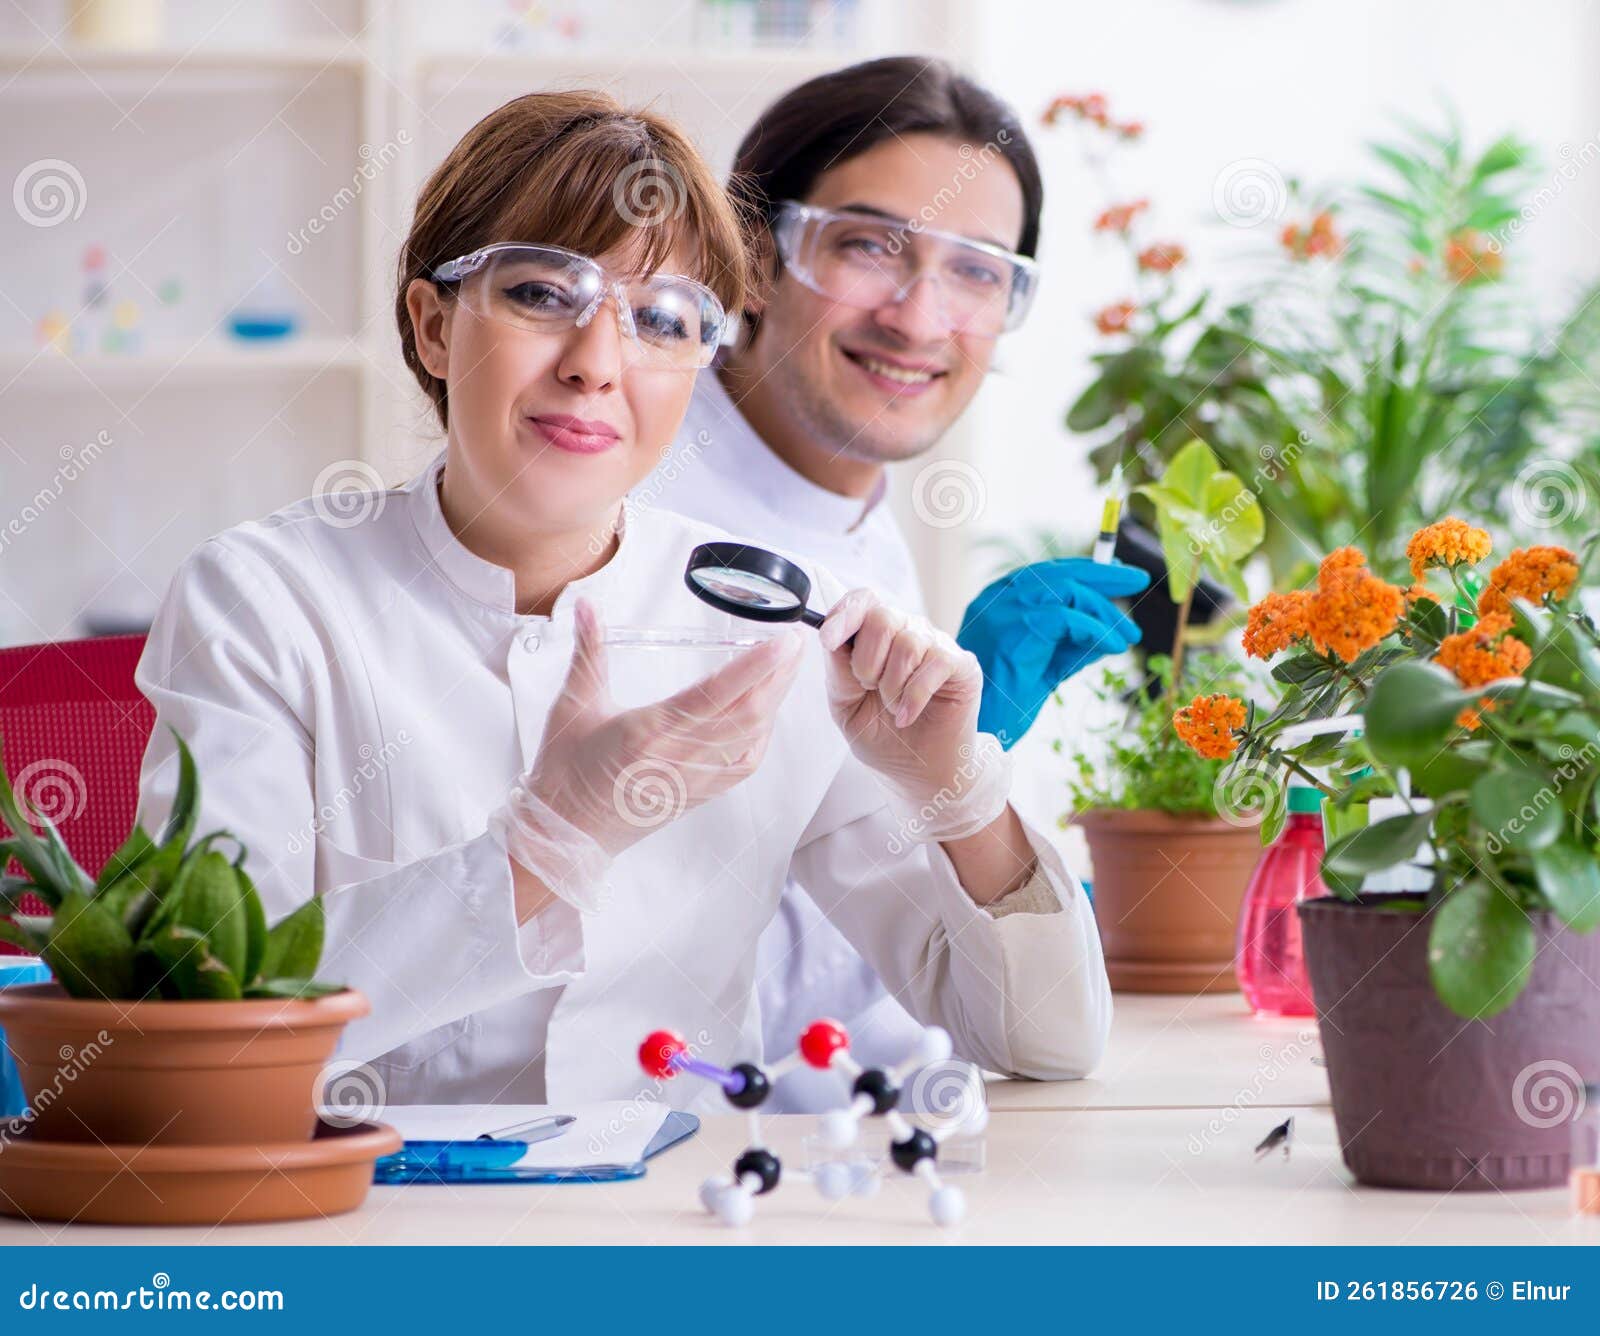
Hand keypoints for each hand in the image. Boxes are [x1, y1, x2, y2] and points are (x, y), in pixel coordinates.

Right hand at [490, 599, 802, 907]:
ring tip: (787, 670)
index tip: (783, 643)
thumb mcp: (573, 705)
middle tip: (797, 644)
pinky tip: (766, 716)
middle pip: (748, 713)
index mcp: (651, 730)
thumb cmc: (565, 773)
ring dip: (775, 702)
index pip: (716, 693)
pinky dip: (762, 737)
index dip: (756, 667)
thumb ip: (589, 651)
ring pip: (752, 737)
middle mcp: (679, 755)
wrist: (564, 835)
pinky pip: (743, 764)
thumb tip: (586, 607)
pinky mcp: (698, 793)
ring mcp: (693, 778)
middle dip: (779, 676)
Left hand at [819, 590, 1006, 839]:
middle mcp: (908, 632)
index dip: (844, 614)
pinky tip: (907, 715)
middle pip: (882, 617)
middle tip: (870, 689)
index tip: (828, 640)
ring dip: (891, 685)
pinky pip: (935, 663)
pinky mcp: (962, 665)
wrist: (916, 773)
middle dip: (866, 662)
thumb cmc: (882, 736)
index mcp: (876, 636)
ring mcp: (937, 646)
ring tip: (892, 708)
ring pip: (907, 642)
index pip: (863, 601)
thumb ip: (838, 670)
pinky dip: (913, 696)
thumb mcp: (845, 705)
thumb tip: (833, 637)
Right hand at [957, 558, 1147, 747]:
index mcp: (1000, 601)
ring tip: (1128, 635)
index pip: (1049, 573)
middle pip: (1060, 572)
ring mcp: (1005, 611)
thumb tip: (1112, 632)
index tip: (1121, 577)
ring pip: (1067, 591)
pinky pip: (1067, 619)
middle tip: (1139, 581)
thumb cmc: (1003, 702)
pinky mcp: (1017, 630)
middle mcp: (999, 598)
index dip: (1088, 571)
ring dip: (1104, 612)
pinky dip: (1097, 630)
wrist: (975, 729)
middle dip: (1104, 576)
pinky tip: (1114, 646)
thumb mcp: (1045, 665)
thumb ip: (1072, 644)